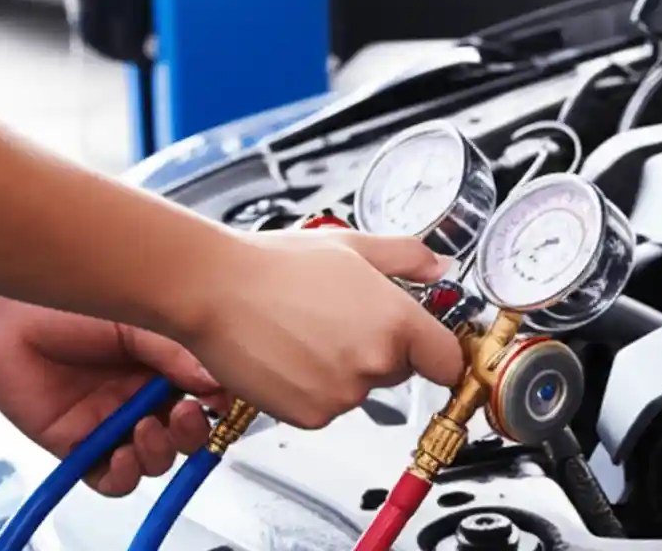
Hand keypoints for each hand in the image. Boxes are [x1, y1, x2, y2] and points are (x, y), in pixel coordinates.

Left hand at [0, 286, 224, 496]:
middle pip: (188, 434)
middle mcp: (144, 396)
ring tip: (147, 428)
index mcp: (165, 364)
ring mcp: (114, 423)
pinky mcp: (81, 446)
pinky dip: (126, 476)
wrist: (7, 318)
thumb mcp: (135, 322)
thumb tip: (217, 381)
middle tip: (185, 413)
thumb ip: (175, 352)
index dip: (220, 402)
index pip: (208, 394)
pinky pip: (113, 479)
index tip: (222, 398)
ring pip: (157, 459)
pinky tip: (123, 454)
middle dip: (194, 431)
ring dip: (161, 451)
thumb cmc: (67, 307)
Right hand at [175, 230, 463, 429]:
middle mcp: (376, 362)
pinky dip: (311, 388)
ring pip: (359, 389)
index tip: (430, 350)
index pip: (448, 361)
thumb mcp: (353, 246)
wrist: (214, 289)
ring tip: (305, 331)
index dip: (439, 354)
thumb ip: (407, 257)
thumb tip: (440, 266)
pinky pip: (325, 406)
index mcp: (396, 321)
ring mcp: (344, 393)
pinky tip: (288, 355)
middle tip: (338, 319)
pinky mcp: (311, 416)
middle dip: (379, 350)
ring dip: (341, 369)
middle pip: (400, 371)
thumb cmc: (276, 265)